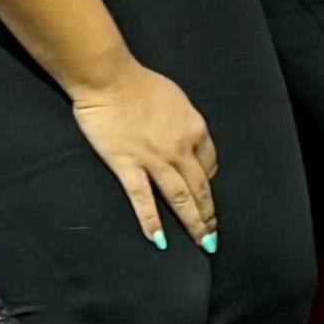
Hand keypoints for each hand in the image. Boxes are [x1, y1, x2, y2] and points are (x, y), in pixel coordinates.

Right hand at [70, 59, 220, 247]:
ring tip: (201, 244)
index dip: (209, 181)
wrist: (109, 79)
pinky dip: (152, 222)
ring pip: (179, 198)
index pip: (210, 163)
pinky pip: (143, 200)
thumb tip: (185, 140)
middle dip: (209, 215)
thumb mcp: (176, 99)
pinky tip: (160, 241)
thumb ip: (184, 123)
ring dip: (192, 223)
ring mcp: (155, 161)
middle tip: (214, 237)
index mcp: (195, 130)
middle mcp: (180, 150)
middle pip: (200, 188)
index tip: (206, 193)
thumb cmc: (141, 83)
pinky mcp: (128, 167)